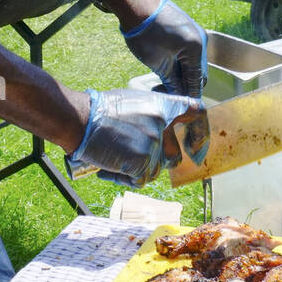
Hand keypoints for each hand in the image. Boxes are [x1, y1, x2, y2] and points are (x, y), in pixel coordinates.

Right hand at [64, 88, 206, 187]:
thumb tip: (164, 133)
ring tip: (113, 159)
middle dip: (156, 163)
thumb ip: (153, 115)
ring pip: (154, 170)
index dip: (200, 133)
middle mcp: (162, 124)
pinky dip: (124, 178)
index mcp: (163, 105)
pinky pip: (140, 180)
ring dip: (136, 170)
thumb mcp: (135, 102)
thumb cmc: (100, 110)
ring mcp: (153, 144)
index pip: (197, 113)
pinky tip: (108, 169)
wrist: (81, 119)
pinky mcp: (141, 162)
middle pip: (172, 155)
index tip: (195, 150)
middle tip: (134, 159)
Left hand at [121, 0, 207, 97]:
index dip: (189, 97)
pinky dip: (181, 63)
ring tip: (164, 83)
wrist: (136, 2)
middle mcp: (201, 40)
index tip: (180, 108)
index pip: (196, 81)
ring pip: (194, 63)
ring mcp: (195, 32)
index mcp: (196, 48)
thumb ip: (172, 81)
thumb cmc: (143, 32)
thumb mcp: (157, 62)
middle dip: (186, 86)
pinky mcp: (187, 29)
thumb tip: (179, 96)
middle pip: (198, 73)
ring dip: (183, 75)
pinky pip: (189, 52)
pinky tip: (167, 68)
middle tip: (168, 96)